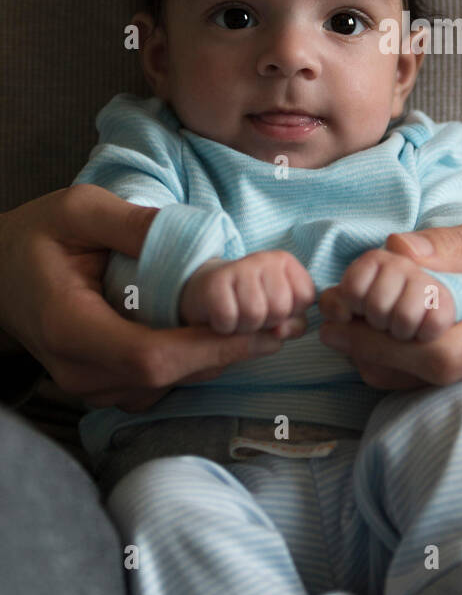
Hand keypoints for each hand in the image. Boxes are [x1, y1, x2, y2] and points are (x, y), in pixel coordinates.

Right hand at [0, 186, 288, 412]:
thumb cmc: (38, 237)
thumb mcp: (78, 209)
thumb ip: (129, 223)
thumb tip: (187, 233)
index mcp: (70, 326)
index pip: (151, 356)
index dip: (211, 347)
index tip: (262, 326)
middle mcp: (80, 369)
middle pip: (168, 376)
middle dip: (231, 352)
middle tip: (290, 323)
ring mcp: (90, 384)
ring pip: (169, 384)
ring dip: (220, 358)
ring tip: (272, 324)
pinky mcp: (104, 385)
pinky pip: (160, 381)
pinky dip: (198, 360)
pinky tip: (230, 331)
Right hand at [180, 251, 314, 336]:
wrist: (204, 295)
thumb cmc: (249, 306)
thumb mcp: (279, 316)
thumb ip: (293, 326)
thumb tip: (280, 332)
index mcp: (286, 263)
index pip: (306, 297)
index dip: (291, 313)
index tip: (274, 309)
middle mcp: (265, 258)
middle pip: (281, 307)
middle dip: (266, 323)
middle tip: (253, 315)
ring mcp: (239, 266)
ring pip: (255, 313)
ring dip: (244, 328)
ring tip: (237, 317)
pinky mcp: (215, 280)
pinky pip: (228, 318)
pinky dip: (224, 327)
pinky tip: (221, 318)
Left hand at [318, 209, 461, 411]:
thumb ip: (460, 241)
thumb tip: (398, 250)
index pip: (446, 355)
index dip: (386, 341)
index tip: (345, 314)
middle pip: (418, 380)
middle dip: (365, 348)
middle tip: (329, 311)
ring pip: (412, 390)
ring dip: (369, 356)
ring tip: (341, 314)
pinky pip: (420, 387)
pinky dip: (388, 360)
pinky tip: (369, 329)